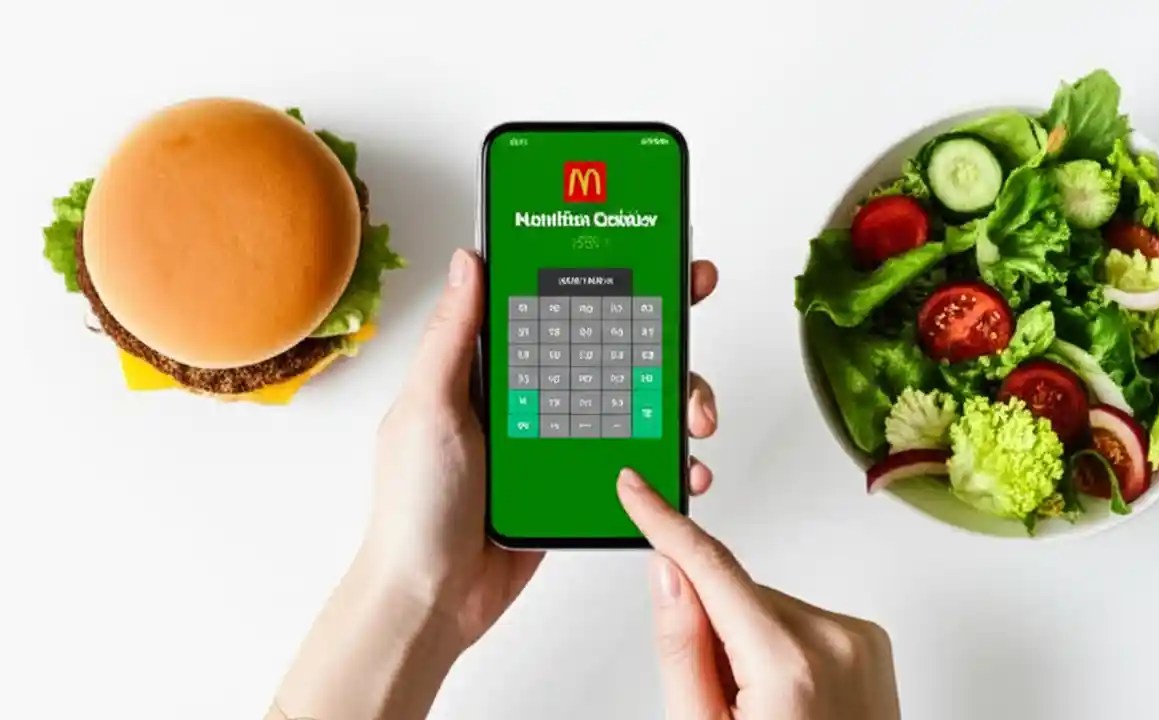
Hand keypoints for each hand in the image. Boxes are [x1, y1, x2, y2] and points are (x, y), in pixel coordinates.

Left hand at [361, 249, 721, 651]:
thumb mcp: (427, 409)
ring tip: (695, 415)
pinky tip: (686, 464)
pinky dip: (666, 458)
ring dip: (675, 398)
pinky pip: (632, 458)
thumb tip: (469, 261)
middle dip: (657, 326)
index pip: (553, 304)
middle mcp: (530, 396)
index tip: (646, 252)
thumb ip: (452, 338)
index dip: (599, 274)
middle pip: (608, 344)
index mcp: (489, 368)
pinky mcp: (577, 483)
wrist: (433, 598)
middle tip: (691, 306)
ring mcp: (557, 439)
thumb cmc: (415, 507)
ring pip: (632, 400)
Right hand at [617, 469, 900, 719]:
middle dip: (712, 626)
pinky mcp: (872, 643)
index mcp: (787, 663)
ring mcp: (860, 640)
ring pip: (767, 607)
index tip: (638, 488)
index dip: (664, 523)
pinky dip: (779, 646)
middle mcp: (834, 639)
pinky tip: (786, 698)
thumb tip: (667, 569)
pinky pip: (801, 621)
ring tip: (759, 708)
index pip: (710, 566)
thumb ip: (682, 647)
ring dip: (747, 640)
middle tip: (716, 694)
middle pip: (737, 594)